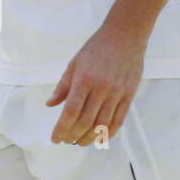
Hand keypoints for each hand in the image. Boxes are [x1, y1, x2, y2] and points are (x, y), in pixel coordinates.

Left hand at [46, 21, 146, 145]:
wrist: (125, 37)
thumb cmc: (95, 48)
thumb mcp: (74, 63)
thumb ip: (63, 86)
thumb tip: (50, 104)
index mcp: (84, 79)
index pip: (71, 110)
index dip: (62, 127)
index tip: (55, 138)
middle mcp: (101, 88)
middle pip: (86, 120)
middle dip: (74, 135)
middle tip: (66, 140)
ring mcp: (117, 93)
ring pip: (103, 124)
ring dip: (90, 137)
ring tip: (80, 142)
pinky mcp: (129, 95)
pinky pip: (119, 120)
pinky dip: (109, 133)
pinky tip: (100, 138)